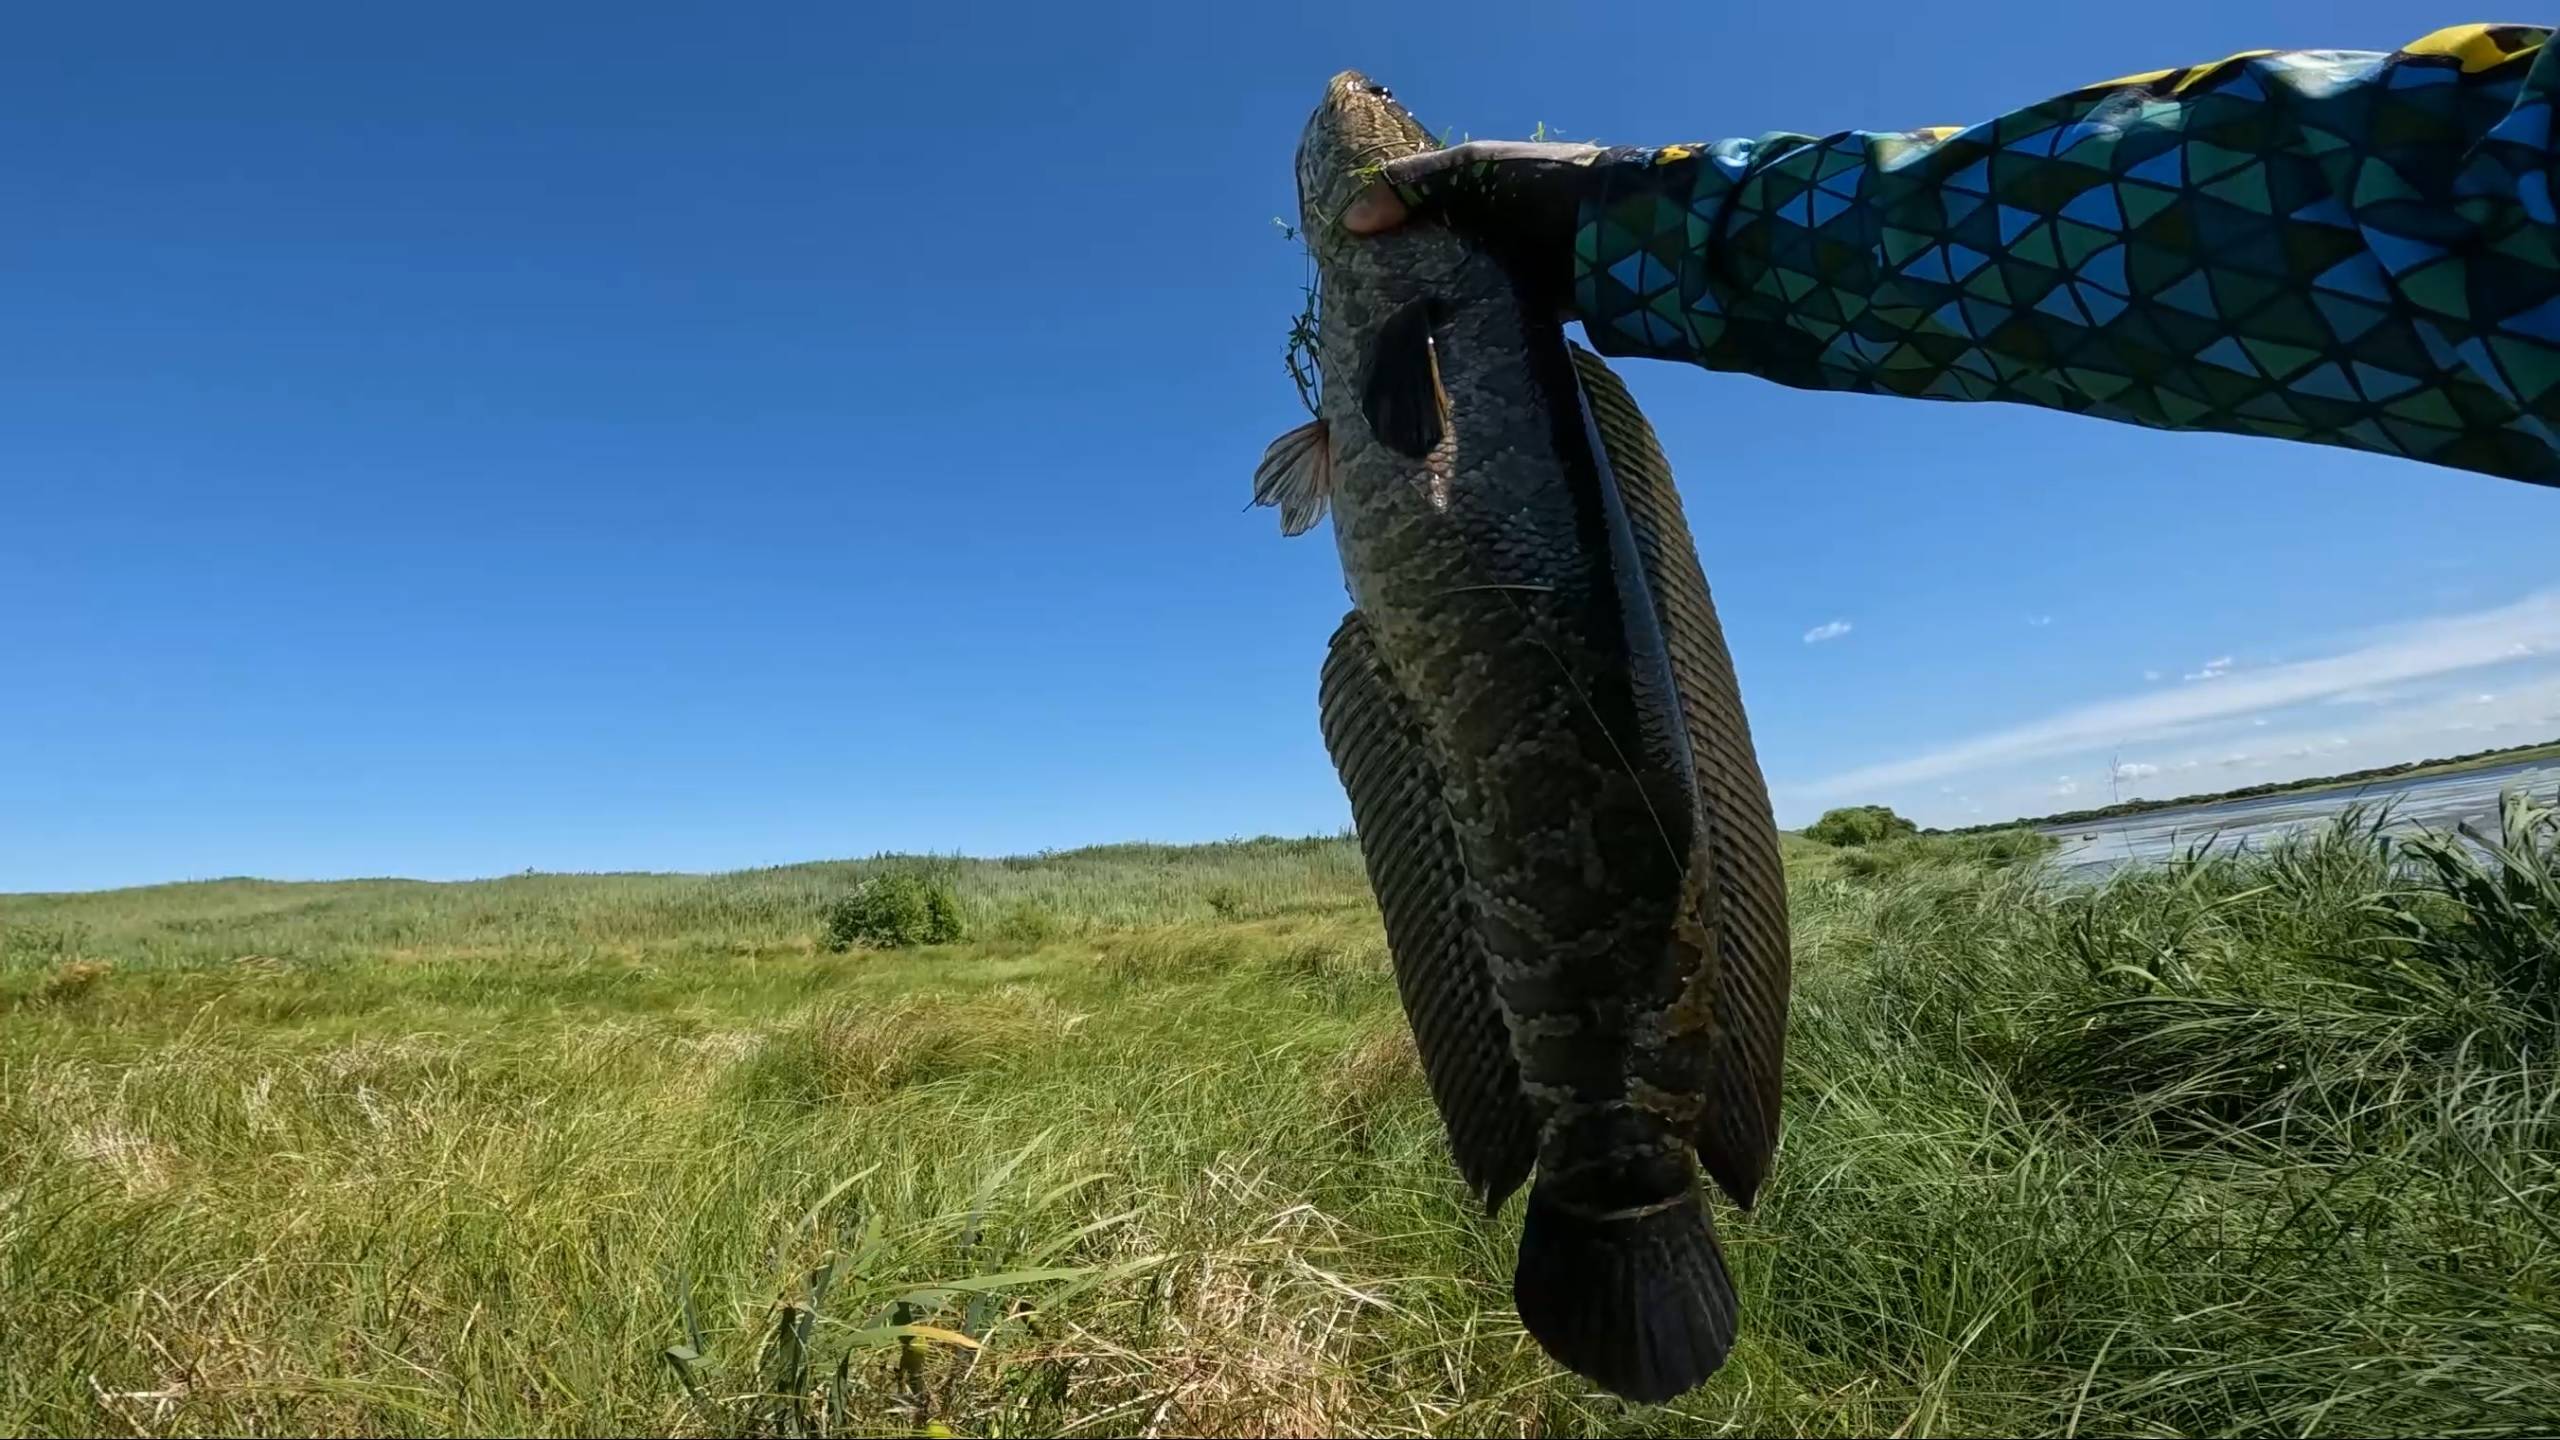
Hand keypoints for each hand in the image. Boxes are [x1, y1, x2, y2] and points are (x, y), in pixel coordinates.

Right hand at [1342, 140, 1605, 315]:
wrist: (1619, 234)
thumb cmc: (1546, 187)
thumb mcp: (1474, 168)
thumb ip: (1414, 186)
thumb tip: (1350, 221)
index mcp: (1480, 192)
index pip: (1419, 210)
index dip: (1385, 229)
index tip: (1350, 253)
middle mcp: (1492, 232)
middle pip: (1432, 256)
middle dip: (1401, 276)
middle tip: (1361, 300)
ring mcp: (1510, 274)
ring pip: (1454, 293)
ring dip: (1429, 309)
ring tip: (1386, 332)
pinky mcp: (1527, 312)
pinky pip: (1484, 324)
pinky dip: (1462, 334)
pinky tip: (1432, 349)